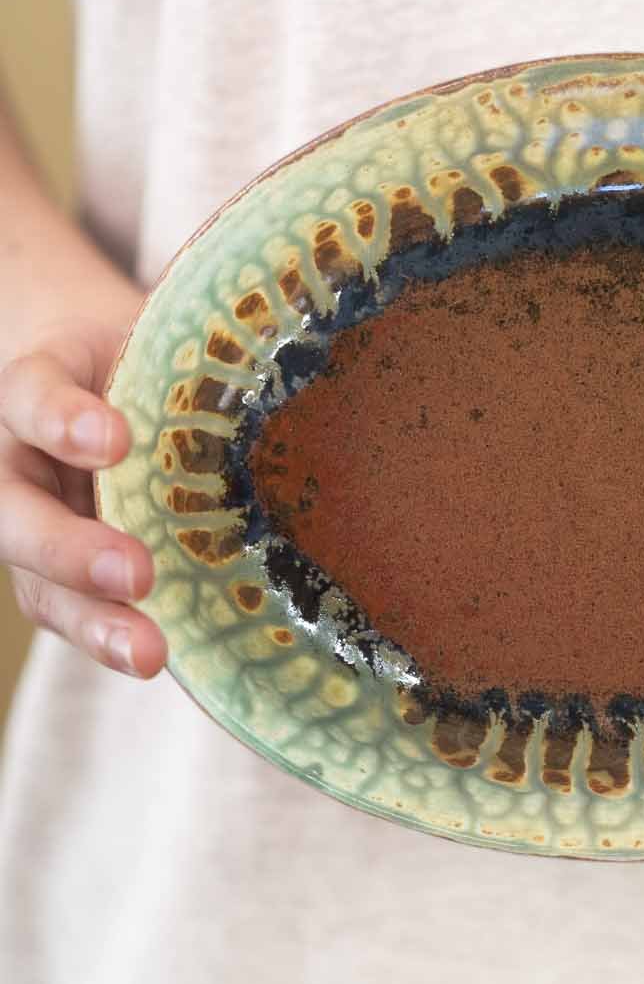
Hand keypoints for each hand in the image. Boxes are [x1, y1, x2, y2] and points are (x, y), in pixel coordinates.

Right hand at [0, 319, 166, 677]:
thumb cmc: (143, 359)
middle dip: (73, 551)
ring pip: (39, 585)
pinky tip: (159, 658)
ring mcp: (39, 527)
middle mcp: (22, 464)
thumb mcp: (155, 341)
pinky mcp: (62, 576)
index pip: (33, 398)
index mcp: (37, 389)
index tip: (114, 438)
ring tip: (146, 653)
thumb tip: (277, 325)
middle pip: (17, 516)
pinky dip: (115, 637)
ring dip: (93, 621)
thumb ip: (193, 349)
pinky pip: (76, 613)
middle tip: (135, 572)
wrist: (105, 375)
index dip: (63, 421)